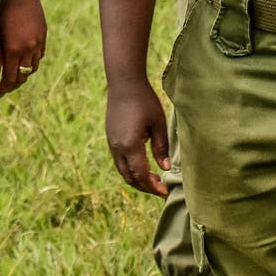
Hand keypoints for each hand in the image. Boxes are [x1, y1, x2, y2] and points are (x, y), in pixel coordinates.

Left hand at [0, 0, 45, 100]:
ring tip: (14, 76)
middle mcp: (29, 49)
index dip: (2, 91)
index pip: (10, 80)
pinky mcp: (43, 35)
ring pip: (33, 67)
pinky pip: (39, 55)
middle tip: (3, 89)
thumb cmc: (1, 10)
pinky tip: (24, 60)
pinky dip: (31, 62)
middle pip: (23, 76)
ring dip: (24, 74)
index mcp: (14, 50)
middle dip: (13, 85)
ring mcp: (38, 42)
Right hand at [106, 81, 170, 195]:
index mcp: (130, 146)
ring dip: (137, 179)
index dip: (153, 186)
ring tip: (154, 179)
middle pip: (130, 177)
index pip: (141, 175)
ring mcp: (111, 144)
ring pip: (122, 171)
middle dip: (145, 187)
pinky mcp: (110, 138)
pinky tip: (142, 165)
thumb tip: (165, 168)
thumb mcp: (158, 124)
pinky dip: (130, 169)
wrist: (124, 84)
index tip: (165, 191)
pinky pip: (119, 161)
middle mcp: (118, 148)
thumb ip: (161, 148)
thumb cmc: (144, 101)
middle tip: (160, 189)